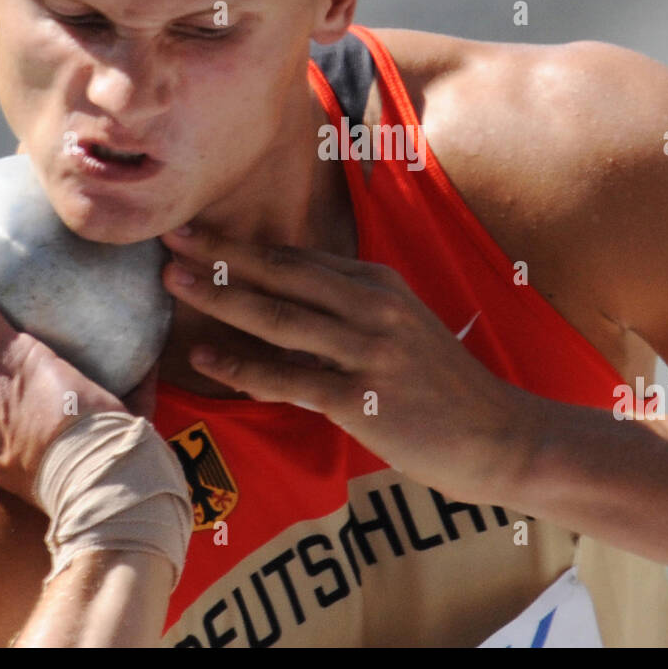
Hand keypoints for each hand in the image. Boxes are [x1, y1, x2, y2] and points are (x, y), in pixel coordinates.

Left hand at [159, 225, 542, 506]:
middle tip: (169, 237)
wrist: (498, 436)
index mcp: (379, 284)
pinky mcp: (363, 397)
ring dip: (221, 298)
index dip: (242, 245)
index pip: (298, 258)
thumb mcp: (402, 328)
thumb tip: (286, 300)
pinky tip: (205, 357)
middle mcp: (373, 307)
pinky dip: (242, 366)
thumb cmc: (443, 387)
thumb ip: (351, 309)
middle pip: (282, 273)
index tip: (196, 232)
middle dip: (220, 254)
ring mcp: (369, 350)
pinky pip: (288, 378)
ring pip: (279, 317)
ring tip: (174, 282)